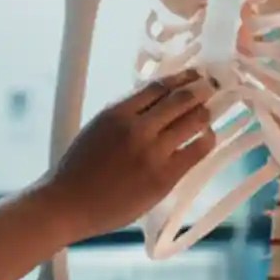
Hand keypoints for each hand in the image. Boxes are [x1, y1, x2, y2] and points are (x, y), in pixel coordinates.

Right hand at [40, 72, 216, 240]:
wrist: (69, 204)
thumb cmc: (78, 169)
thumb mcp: (97, 128)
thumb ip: (124, 116)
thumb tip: (156, 105)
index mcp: (116, 113)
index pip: (158, 87)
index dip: (180, 78)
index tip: (193, 75)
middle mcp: (137, 128)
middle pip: (179, 99)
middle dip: (200, 90)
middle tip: (210, 87)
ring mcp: (153, 152)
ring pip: (192, 121)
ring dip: (205, 112)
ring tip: (210, 110)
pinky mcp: (165, 176)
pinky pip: (196, 151)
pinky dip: (206, 139)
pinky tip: (208, 136)